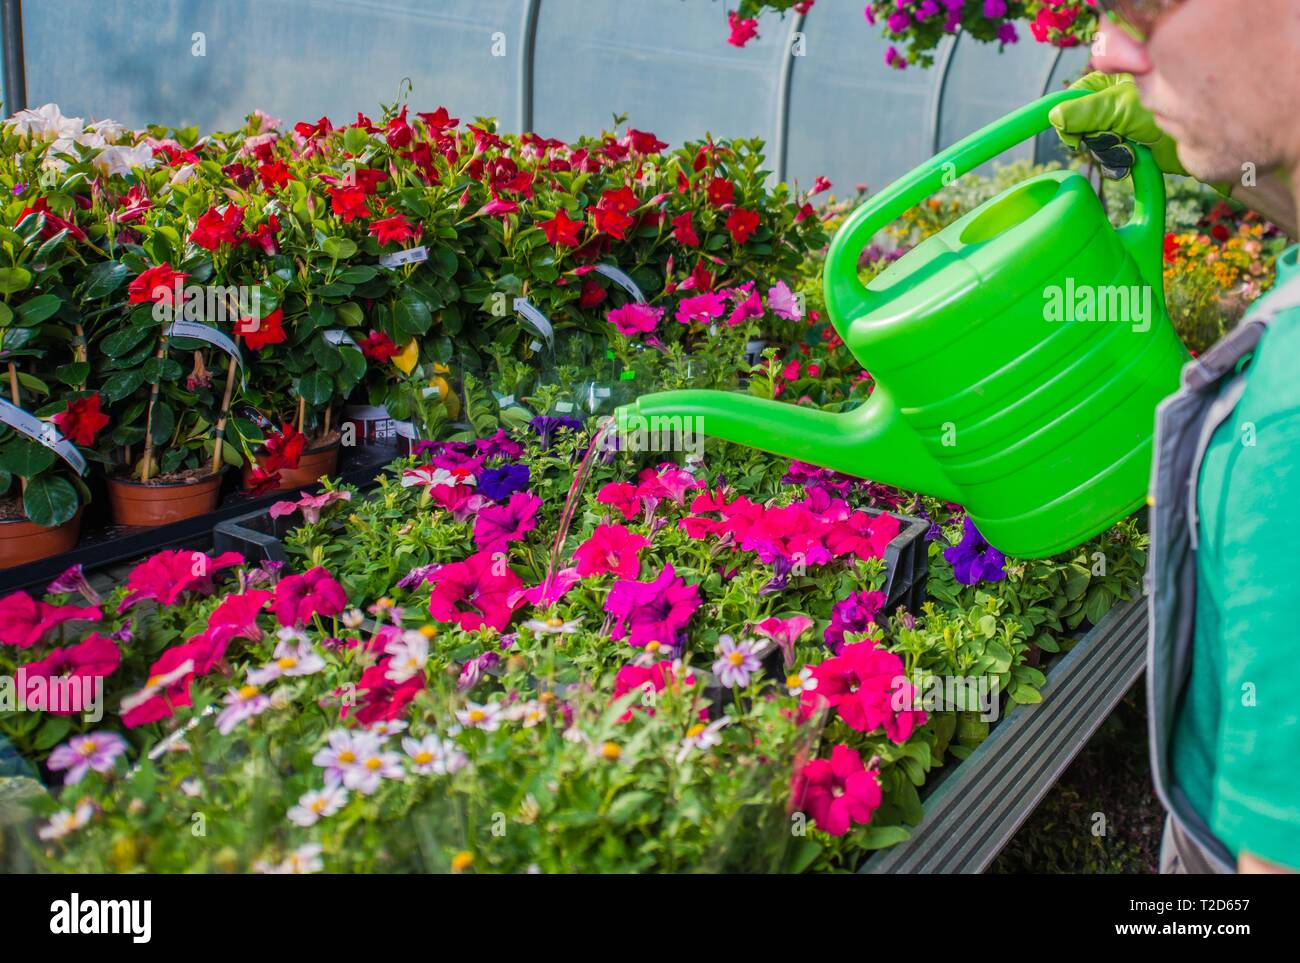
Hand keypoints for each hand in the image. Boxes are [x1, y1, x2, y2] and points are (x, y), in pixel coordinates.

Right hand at [1049, 71, 1187, 178]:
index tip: (1072, 137)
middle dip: (1094, 137)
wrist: (1207, 146)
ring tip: (1131, 149)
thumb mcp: (1123, 110)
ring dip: (1108, 152)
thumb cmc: (1169, 117)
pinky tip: (1134, 160)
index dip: (1067, 117)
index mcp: (1111, 81)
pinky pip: (1108, 159)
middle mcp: (1114, 100)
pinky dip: (1118, 163)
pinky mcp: (1130, 145)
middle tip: (1115, 137)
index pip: (1072, 97)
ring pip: (1093, 144)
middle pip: (1080, 124)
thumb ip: (1087, 112)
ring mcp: (1122, 124)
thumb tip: (1054, 116)